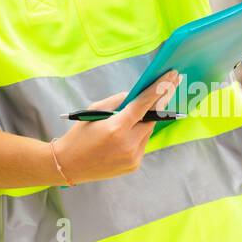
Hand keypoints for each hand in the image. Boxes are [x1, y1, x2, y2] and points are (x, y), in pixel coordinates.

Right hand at [51, 70, 181, 184]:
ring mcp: (133, 157)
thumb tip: (136, 96)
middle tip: (160, 92)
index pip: (144, 104)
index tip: (173, 76)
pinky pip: (142, 144)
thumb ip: (118, 101)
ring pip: (147, 132)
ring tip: (125, 122)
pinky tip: (122, 137)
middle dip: (152, 107)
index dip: (160, 88)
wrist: (69, 164)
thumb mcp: (94, 110)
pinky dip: (137, 136)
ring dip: (142, 123)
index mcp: (116, 127)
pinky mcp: (134, 165)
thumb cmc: (79, 134)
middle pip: (150, 119)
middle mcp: (128, 144)